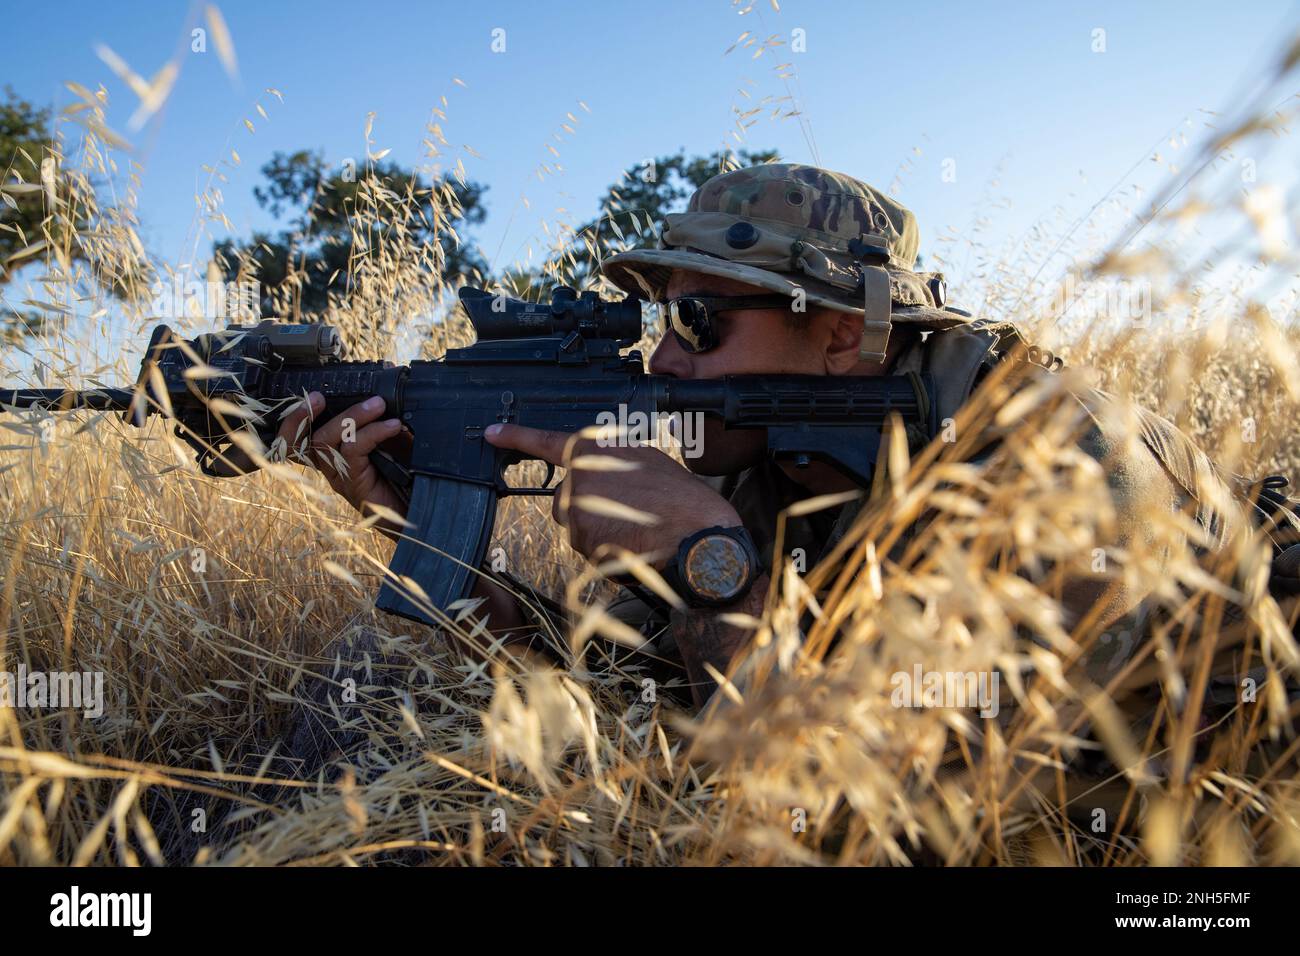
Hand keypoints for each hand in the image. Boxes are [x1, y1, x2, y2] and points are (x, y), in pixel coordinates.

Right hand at [276, 392, 411, 519]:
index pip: (299, 438)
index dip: (295, 419)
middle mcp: (330, 466)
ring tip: (377, 404)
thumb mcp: (392, 442)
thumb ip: (383, 420)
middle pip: (302, 439)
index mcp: (332, 454)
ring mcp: (339, 476)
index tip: (311, 395)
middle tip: (320, 396)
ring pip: (325, 440)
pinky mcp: (353, 482)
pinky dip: (372, 432)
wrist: (416, 510)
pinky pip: (353, 449)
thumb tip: (388, 388)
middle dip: (303, 414)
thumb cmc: (404, 476)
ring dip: (351, 416)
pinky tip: (392, 426)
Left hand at [483, 422, 740, 564]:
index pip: (545, 442)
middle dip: (589, 507)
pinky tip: (630, 544)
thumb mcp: (644, 460)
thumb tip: (594, 473)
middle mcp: (578, 475)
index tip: (491, 433)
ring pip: (577, 525)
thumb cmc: (679, 497)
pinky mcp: (581, 539)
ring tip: (634, 527)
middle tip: (627, 511)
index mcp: (594, 450)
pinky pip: (585, 547)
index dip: (516, 437)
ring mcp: (577, 508)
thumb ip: (609, 461)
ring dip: (598, 530)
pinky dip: (603, 550)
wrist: (697, 533)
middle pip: (567, 499)